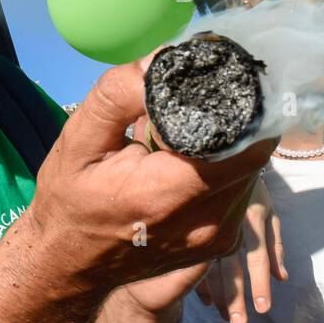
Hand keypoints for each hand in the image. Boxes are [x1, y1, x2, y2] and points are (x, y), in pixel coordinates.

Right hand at [24, 52, 278, 298]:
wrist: (70, 263)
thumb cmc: (70, 199)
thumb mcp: (78, 139)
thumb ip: (120, 95)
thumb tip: (166, 58)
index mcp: (167, 194)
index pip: (241, 141)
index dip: (243, 104)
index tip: (225, 76)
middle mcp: (204, 221)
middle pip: (253, 153)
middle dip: (239, 118)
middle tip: (210, 92)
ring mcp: (218, 237)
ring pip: (252, 170)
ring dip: (234, 143)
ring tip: (197, 127)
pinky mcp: (223, 242)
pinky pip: (241, 190)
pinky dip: (227, 167)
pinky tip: (194, 160)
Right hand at [194, 176, 286, 322]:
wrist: (219, 159)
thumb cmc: (251, 189)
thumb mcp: (269, 211)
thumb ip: (276, 245)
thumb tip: (282, 277)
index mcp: (250, 219)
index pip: (256, 256)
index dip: (259, 283)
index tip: (263, 309)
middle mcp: (227, 224)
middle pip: (230, 266)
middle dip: (234, 297)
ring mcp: (206, 225)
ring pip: (210, 265)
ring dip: (217, 294)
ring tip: (224, 317)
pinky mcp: (190, 227)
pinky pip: (193, 258)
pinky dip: (199, 280)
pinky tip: (206, 301)